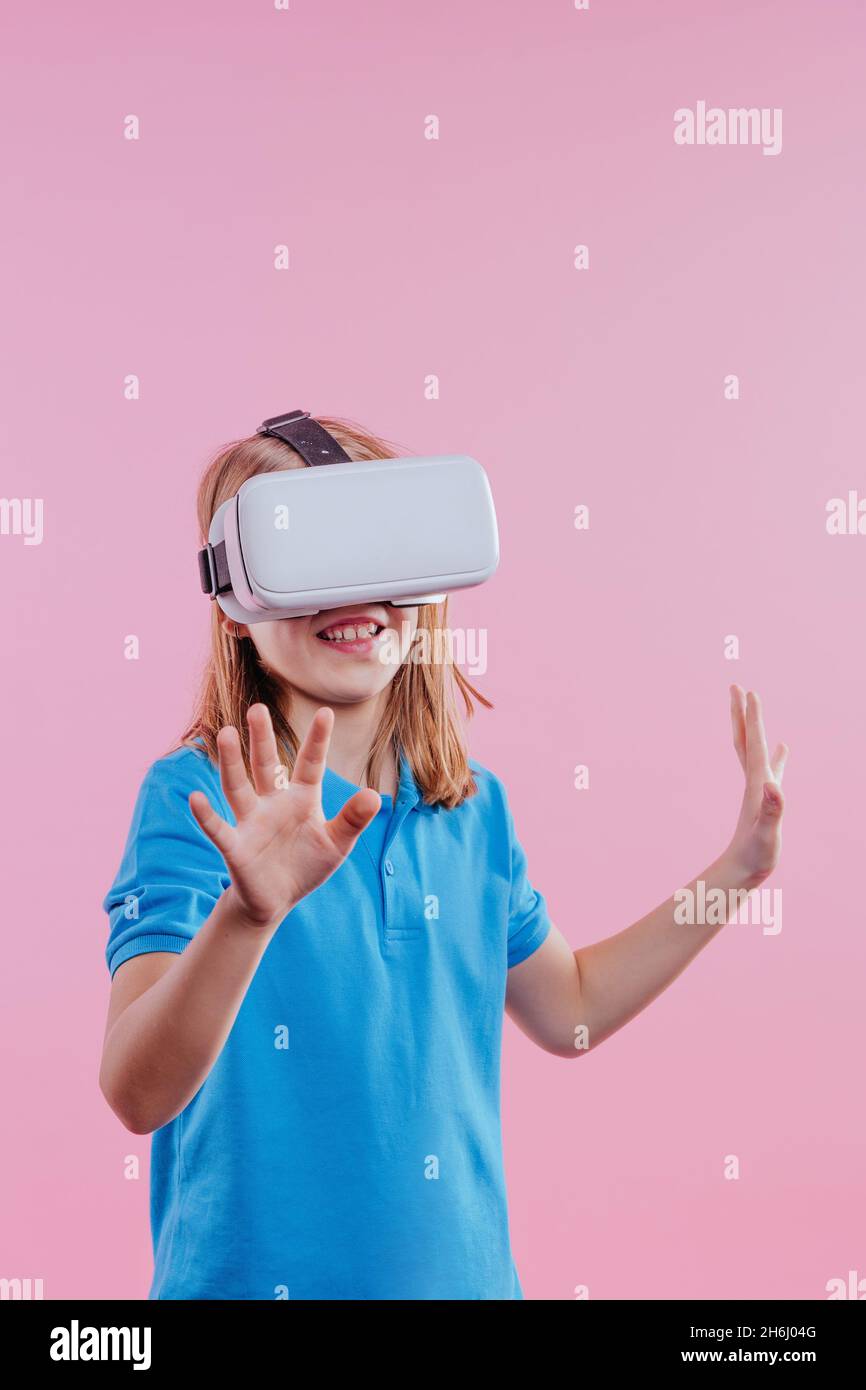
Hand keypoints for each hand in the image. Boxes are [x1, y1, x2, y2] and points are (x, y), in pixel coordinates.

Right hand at [188, 704, 380, 928]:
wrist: (277, 900)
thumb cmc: (307, 865)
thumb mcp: (337, 843)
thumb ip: (353, 820)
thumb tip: (374, 796)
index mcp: (301, 798)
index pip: (310, 764)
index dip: (318, 740)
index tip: (326, 713)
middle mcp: (272, 803)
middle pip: (265, 765)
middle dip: (261, 738)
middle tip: (257, 709)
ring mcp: (251, 822)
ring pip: (238, 787)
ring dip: (231, 762)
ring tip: (226, 733)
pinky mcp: (235, 847)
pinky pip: (218, 828)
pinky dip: (206, 815)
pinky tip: (196, 798)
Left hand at [724, 686, 787, 889]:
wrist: (741, 870)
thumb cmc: (755, 854)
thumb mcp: (767, 833)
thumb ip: (772, 810)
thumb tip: (774, 786)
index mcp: (756, 783)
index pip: (754, 742)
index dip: (753, 717)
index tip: (750, 691)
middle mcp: (755, 780)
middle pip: (746, 738)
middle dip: (742, 712)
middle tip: (735, 686)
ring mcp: (759, 788)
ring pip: (755, 748)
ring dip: (754, 726)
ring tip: (753, 705)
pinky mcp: (765, 798)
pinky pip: (772, 767)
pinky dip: (778, 754)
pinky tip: (784, 747)